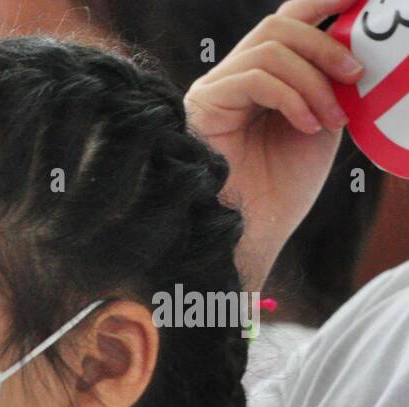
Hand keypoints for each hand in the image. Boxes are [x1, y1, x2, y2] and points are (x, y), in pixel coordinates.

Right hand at [185, 0, 365, 289]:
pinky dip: (292, 97)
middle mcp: (230, 78)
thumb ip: (330, 80)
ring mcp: (213, 90)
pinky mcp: (203, 105)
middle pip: (279, 25)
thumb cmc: (283, 188)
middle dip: (325, 44)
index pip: (288, 22)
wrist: (253, 231)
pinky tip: (307, 126)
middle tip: (356, 75)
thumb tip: (355, 36)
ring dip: (313, 81)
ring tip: (331, 119)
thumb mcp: (322, 120)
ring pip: (271, 49)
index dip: (323, 2)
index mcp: (257, 79)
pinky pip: (256, 77)